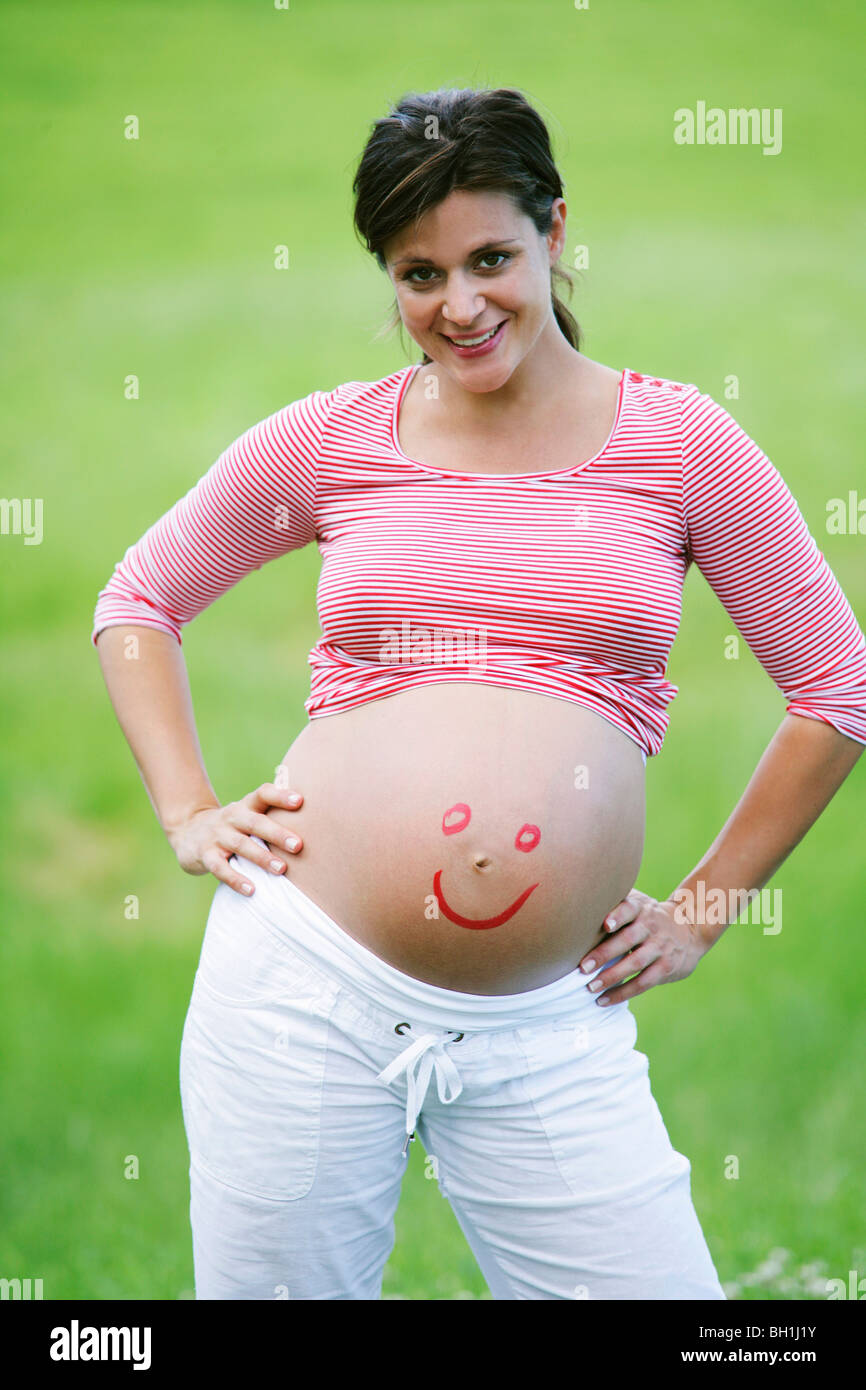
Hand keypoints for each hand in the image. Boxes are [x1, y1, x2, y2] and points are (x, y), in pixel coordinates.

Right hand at [166, 783, 304, 895]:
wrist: (187, 831)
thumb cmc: (232, 825)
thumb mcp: (247, 814)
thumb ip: (271, 814)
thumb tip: (316, 822)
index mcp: (245, 805)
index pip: (263, 794)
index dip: (280, 796)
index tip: (300, 801)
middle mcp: (231, 817)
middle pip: (255, 822)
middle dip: (277, 833)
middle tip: (298, 845)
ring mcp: (217, 835)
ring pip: (241, 845)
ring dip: (262, 857)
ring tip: (282, 869)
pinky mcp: (205, 855)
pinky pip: (220, 868)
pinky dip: (236, 879)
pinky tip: (252, 890)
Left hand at [577, 888, 709, 1004]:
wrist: (691, 928)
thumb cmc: (649, 915)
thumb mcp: (639, 902)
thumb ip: (615, 903)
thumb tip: (576, 903)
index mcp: (641, 909)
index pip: (629, 909)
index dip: (617, 915)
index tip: (604, 924)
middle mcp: (651, 926)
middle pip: (627, 940)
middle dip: (604, 954)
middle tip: (582, 967)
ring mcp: (660, 947)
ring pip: (635, 963)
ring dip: (611, 977)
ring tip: (590, 987)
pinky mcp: (666, 967)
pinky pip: (643, 982)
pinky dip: (622, 992)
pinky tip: (604, 1000)